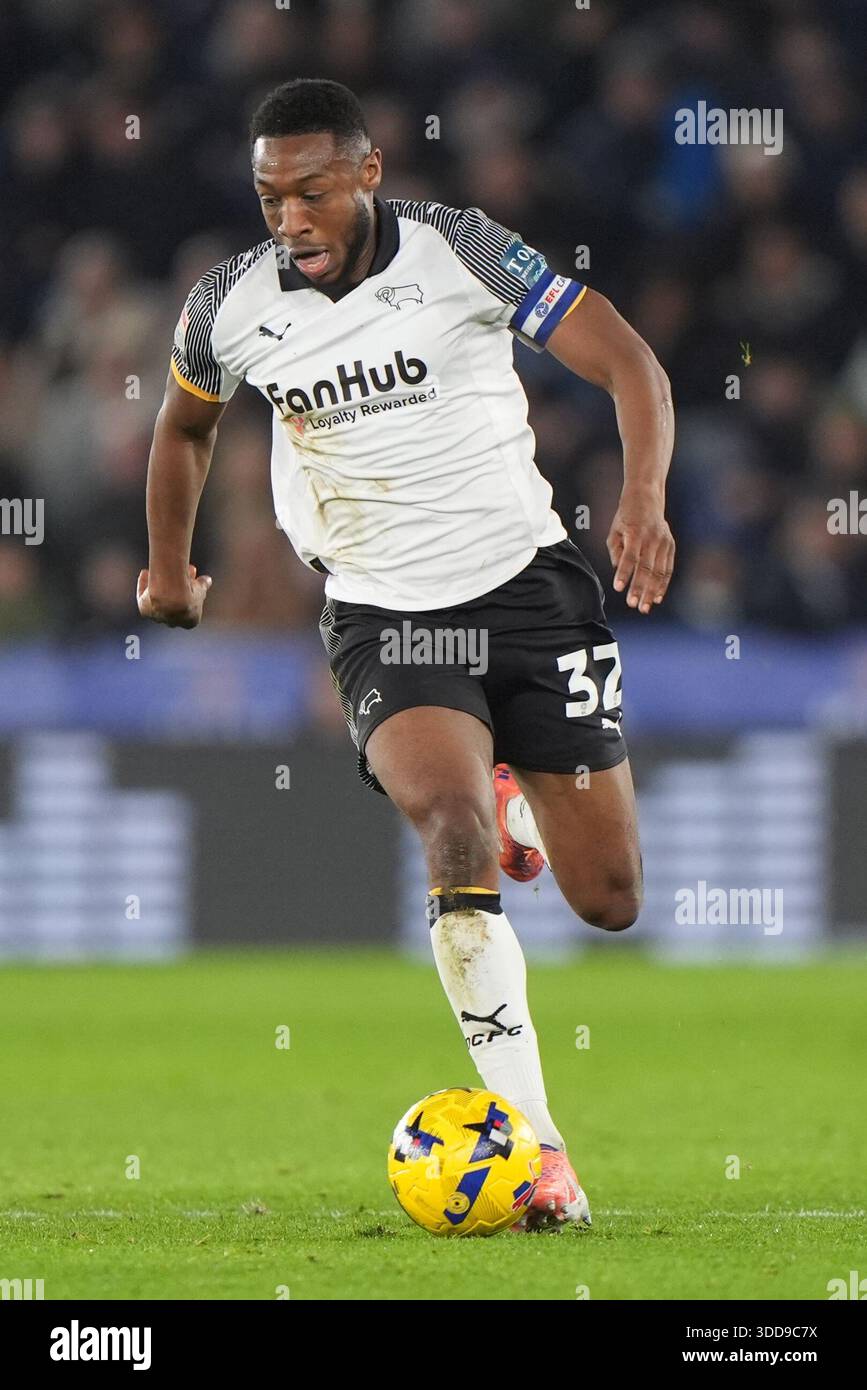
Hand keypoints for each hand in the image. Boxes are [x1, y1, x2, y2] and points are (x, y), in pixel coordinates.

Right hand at [137, 563, 211, 627]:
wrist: (172, 598)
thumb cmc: (189, 593)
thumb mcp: (200, 587)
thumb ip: (203, 584)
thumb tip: (208, 580)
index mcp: (190, 622)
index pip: (191, 610)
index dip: (191, 594)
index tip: (190, 582)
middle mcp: (174, 623)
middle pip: (174, 605)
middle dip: (176, 589)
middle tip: (172, 574)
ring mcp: (158, 618)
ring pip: (158, 602)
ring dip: (158, 586)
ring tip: (158, 570)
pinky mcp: (145, 611)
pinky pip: (143, 597)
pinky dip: (144, 585)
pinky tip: (145, 573)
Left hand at [606, 488, 674, 614]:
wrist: (647, 497)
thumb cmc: (626, 517)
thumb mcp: (615, 530)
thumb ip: (616, 550)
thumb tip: (619, 569)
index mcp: (635, 532)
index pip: (630, 556)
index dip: (624, 573)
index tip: (618, 588)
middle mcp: (652, 538)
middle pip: (646, 567)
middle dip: (640, 588)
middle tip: (633, 605)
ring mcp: (664, 542)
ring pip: (659, 571)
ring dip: (651, 591)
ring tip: (644, 607)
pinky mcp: (671, 546)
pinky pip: (668, 569)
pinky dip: (663, 585)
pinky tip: (656, 598)